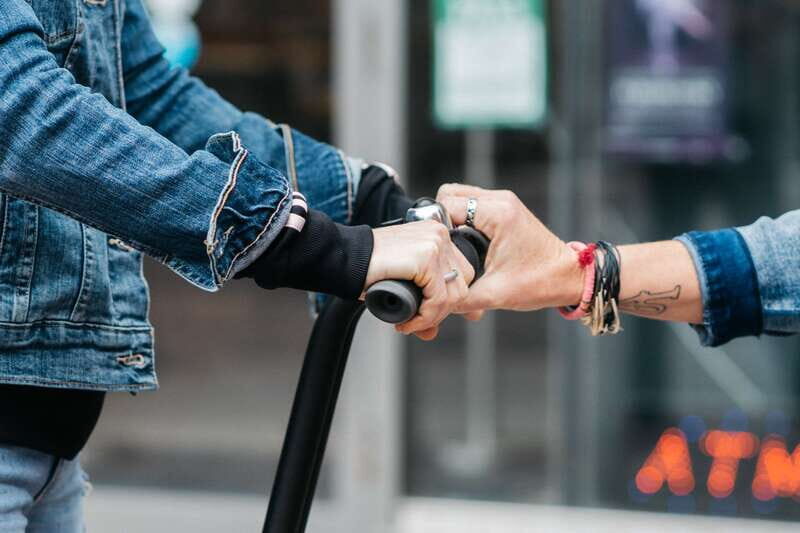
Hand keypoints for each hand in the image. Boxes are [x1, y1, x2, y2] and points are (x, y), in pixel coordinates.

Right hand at [366, 220, 474, 339]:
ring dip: (432, 317)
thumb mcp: (404, 283)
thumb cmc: (368, 267)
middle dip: (441, 311)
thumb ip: (422, 304)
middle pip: (461, 285)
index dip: (447, 301)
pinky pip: (437, 299)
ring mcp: (435, 244)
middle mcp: (440, 235)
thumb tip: (433, 331)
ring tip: (410, 322)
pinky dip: (424, 317)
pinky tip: (407, 321)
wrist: (344, 258)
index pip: (461, 274)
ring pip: (453, 295)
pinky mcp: (426, 258)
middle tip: (418, 321)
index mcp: (437, 235)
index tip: (430, 315)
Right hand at [437, 184, 582, 313]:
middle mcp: (500, 200)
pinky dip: (463, 220)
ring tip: (453, 247)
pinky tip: (465, 244)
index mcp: (498, 214)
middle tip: (444, 248)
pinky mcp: (505, 209)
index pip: (446, 204)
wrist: (570, 277)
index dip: (435, 228)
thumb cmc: (541, 282)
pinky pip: (472, 205)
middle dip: (440, 220)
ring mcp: (503, 202)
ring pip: (459, 197)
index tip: (438, 250)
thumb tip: (436, 300)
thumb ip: (460, 297)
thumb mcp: (495, 294)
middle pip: (449, 194)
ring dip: (451, 219)